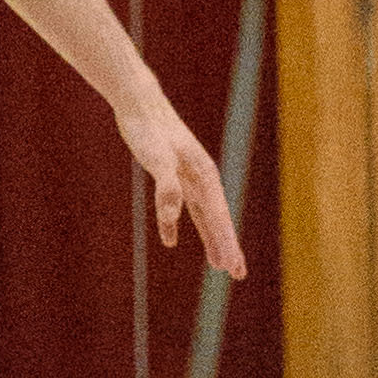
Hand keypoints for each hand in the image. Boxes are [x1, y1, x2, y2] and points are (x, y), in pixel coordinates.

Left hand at [116, 90, 246, 273]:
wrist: (138, 103)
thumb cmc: (149, 129)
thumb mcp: (157, 158)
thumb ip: (166, 187)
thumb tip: (172, 217)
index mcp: (204, 175)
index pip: (219, 217)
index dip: (227, 244)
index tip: (234, 268)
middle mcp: (201, 178)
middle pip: (217, 219)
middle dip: (227, 246)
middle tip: (238, 274)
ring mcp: (187, 176)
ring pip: (202, 215)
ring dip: (210, 239)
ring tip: (219, 265)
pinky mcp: (171, 175)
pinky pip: (179, 206)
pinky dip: (175, 224)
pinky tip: (170, 240)